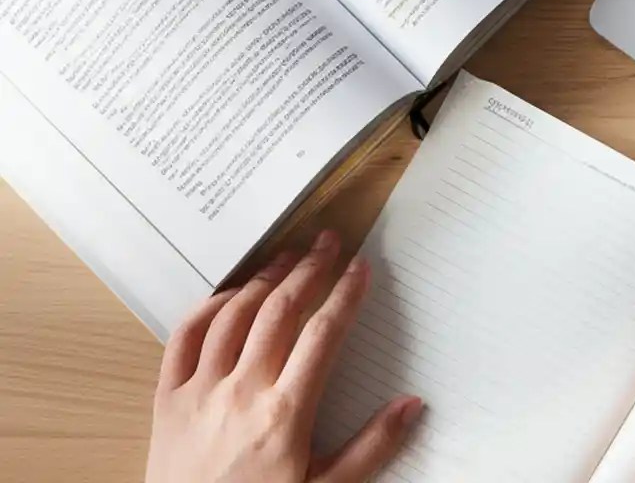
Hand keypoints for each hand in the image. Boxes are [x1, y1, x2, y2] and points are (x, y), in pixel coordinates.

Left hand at [145, 231, 420, 482]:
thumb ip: (372, 448)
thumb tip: (412, 405)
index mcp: (287, 415)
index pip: (323, 335)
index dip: (345, 294)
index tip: (360, 267)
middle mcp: (242, 393)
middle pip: (279, 312)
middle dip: (308, 270)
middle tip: (327, 241)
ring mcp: (200, 393)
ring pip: (233, 317)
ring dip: (263, 279)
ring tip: (287, 257)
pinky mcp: (168, 401)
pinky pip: (183, 340)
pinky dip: (206, 309)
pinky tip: (228, 295)